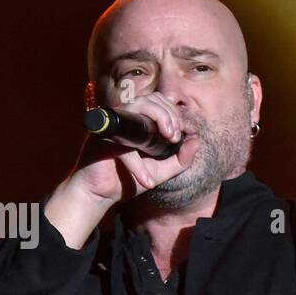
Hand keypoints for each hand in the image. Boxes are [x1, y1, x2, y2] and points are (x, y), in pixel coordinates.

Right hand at [70, 91, 201, 204]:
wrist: (100, 195)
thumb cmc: (126, 180)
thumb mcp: (161, 171)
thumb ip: (180, 159)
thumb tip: (196, 139)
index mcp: (138, 123)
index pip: (158, 103)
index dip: (173, 114)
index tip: (180, 136)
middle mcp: (125, 119)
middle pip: (149, 98)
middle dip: (169, 114)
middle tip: (174, 137)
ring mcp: (112, 125)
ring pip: (136, 105)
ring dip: (158, 116)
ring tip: (169, 139)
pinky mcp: (101, 138)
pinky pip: (122, 141)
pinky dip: (136, 162)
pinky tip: (146, 181)